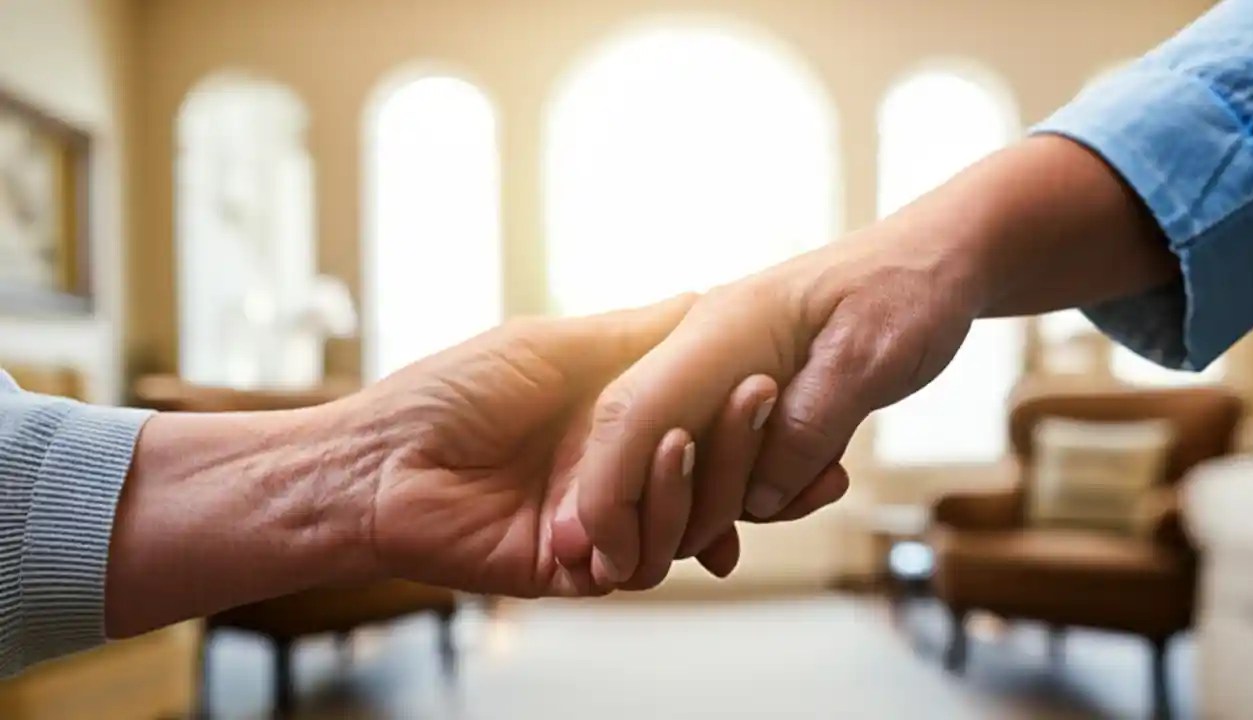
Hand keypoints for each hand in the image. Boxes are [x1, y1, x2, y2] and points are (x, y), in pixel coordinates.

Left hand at [323, 296, 783, 596]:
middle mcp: (617, 475)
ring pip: (683, 525)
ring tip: (682, 438)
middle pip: (711, 479)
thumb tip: (703, 299)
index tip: (790, 385)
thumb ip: (634, 337)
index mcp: (618, 422)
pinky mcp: (572, 570)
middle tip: (760, 401)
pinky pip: (634, 565)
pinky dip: (646, 533)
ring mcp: (598, 525)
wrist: (379, 459)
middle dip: (744, 448)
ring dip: (694, 484)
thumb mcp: (555, 346)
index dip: (751, 414)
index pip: (706, 425)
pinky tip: (635, 493)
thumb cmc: (453, 392)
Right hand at [560, 215, 983, 587]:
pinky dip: (754, 487)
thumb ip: (807, 429)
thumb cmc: (907, 290)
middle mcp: (705, 349)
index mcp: (721, 330)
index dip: (607, 486)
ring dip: (720, 498)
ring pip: (679, 454)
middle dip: (646, 503)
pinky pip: (725, 453)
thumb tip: (758, 500)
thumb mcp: (870, 357)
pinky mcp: (744, 390)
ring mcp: (722, 369)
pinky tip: (809, 488)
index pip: (633, 412)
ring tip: (798, 498)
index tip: (606, 548)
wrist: (935, 259)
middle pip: (636, 437)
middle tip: (683, 554)